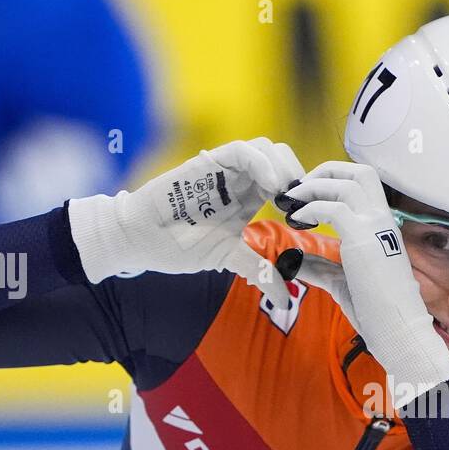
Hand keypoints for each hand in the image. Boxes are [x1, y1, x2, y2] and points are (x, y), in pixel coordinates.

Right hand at [67, 138, 304, 306]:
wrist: (140, 238)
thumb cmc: (179, 245)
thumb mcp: (228, 259)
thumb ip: (258, 272)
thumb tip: (285, 301)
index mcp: (249, 198)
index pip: (287, 180)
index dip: (303, 193)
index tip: (308, 218)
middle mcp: (240, 179)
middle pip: (282, 158)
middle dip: (299, 178)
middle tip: (300, 206)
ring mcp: (224, 169)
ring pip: (266, 148)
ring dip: (284, 168)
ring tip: (286, 197)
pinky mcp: (207, 163)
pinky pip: (241, 150)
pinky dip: (261, 163)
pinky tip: (270, 187)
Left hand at [282, 162, 448, 407]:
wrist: (397, 330)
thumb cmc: (377, 311)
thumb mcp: (343, 283)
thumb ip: (321, 268)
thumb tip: (295, 261)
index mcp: (382, 227)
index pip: (364, 184)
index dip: (335, 179)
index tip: (310, 193)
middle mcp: (383, 220)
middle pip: (359, 171)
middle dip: (325, 171)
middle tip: (300, 188)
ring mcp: (376, 227)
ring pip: (347, 182)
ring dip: (314, 186)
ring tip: (293, 201)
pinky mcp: (364, 239)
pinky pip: (334, 208)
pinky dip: (312, 209)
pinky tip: (298, 222)